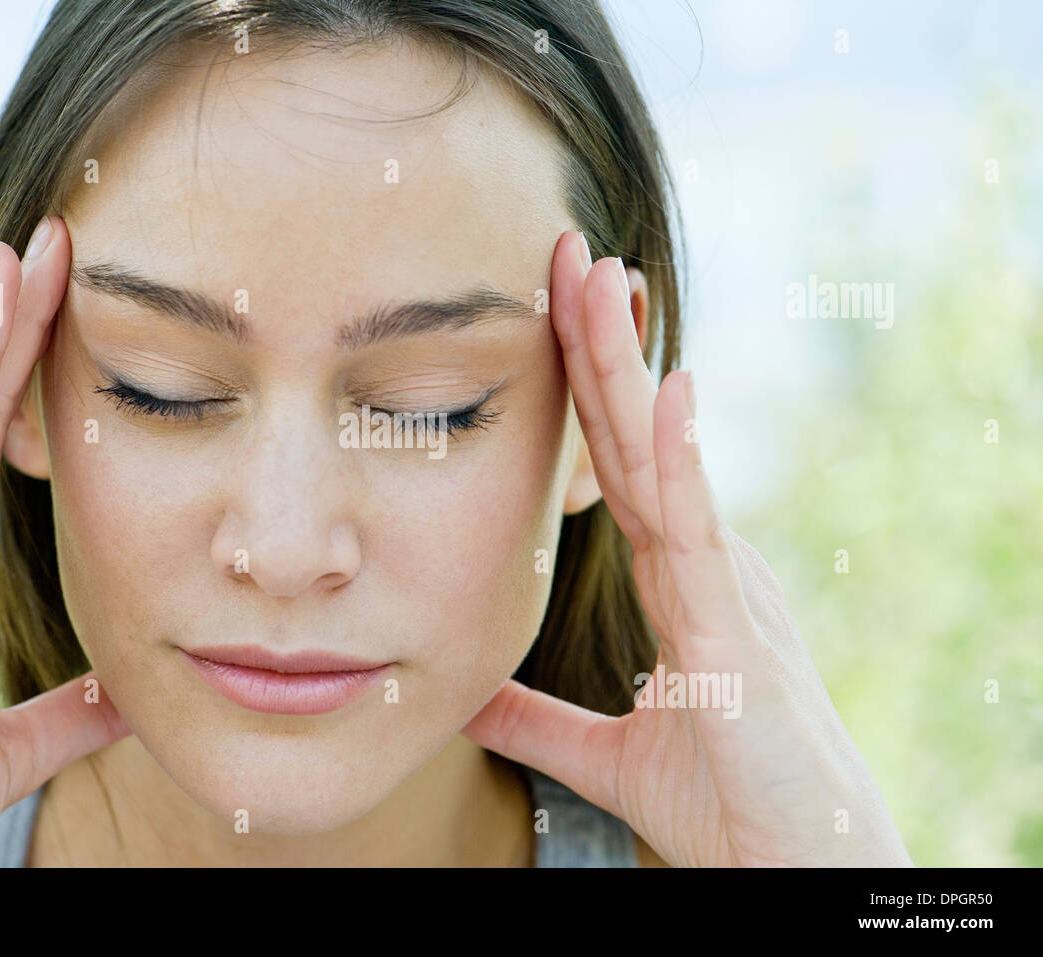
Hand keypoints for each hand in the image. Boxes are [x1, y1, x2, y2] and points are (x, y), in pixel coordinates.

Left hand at [463, 230, 911, 866]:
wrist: (794, 868)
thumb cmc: (724, 804)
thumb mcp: (604, 750)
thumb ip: (536, 716)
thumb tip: (461, 693)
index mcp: (679, 581)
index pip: (618, 465)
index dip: (586, 391)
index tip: (553, 313)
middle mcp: (705, 565)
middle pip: (639, 439)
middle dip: (601, 346)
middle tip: (569, 255)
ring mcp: (726, 589)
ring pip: (665, 460)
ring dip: (628, 369)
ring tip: (600, 281)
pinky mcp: (735, 634)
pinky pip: (701, 532)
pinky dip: (681, 459)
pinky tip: (664, 390)